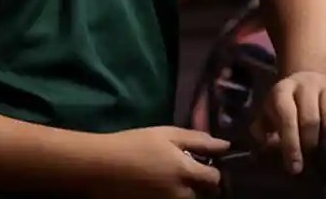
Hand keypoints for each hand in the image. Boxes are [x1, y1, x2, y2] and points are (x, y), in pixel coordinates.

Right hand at [84, 126, 229, 197]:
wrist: (100, 167)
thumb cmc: (133, 144)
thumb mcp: (165, 134)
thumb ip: (198, 139)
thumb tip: (225, 146)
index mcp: (185, 171)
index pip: (214, 179)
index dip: (212, 170)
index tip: (203, 163)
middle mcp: (180, 193)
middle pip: (203, 195)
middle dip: (200, 185)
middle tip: (185, 171)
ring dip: (185, 192)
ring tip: (169, 178)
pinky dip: (170, 196)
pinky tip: (158, 186)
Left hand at [249, 71, 325, 174]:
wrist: (308, 81)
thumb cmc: (284, 104)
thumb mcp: (267, 113)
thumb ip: (262, 131)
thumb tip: (269, 146)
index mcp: (283, 90)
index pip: (287, 117)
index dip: (291, 144)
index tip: (294, 167)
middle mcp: (307, 85)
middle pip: (311, 121)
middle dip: (310, 147)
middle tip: (309, 164)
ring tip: (323, 160)